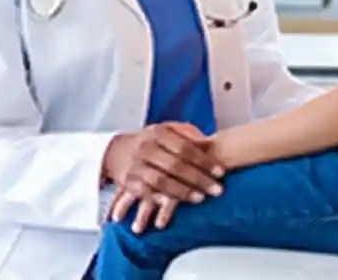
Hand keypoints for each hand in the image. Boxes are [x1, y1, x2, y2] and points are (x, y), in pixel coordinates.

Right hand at [102, 123, 223, 216]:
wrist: (117, 151)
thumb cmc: (151, 141)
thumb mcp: (167, 130)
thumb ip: (188, 135)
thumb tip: (210, 145)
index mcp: (157, 133)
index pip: (185, 148)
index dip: (204, 160)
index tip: (221, 172)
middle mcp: (145, 148)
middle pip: (175, 165)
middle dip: (199, 179)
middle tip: (218, 190)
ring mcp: (136, 166)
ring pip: (161, 181)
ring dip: (183, 192)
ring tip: (201, 199)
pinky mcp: (129, 183)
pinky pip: (148, 194)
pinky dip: (162, 200)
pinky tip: (175, 207)